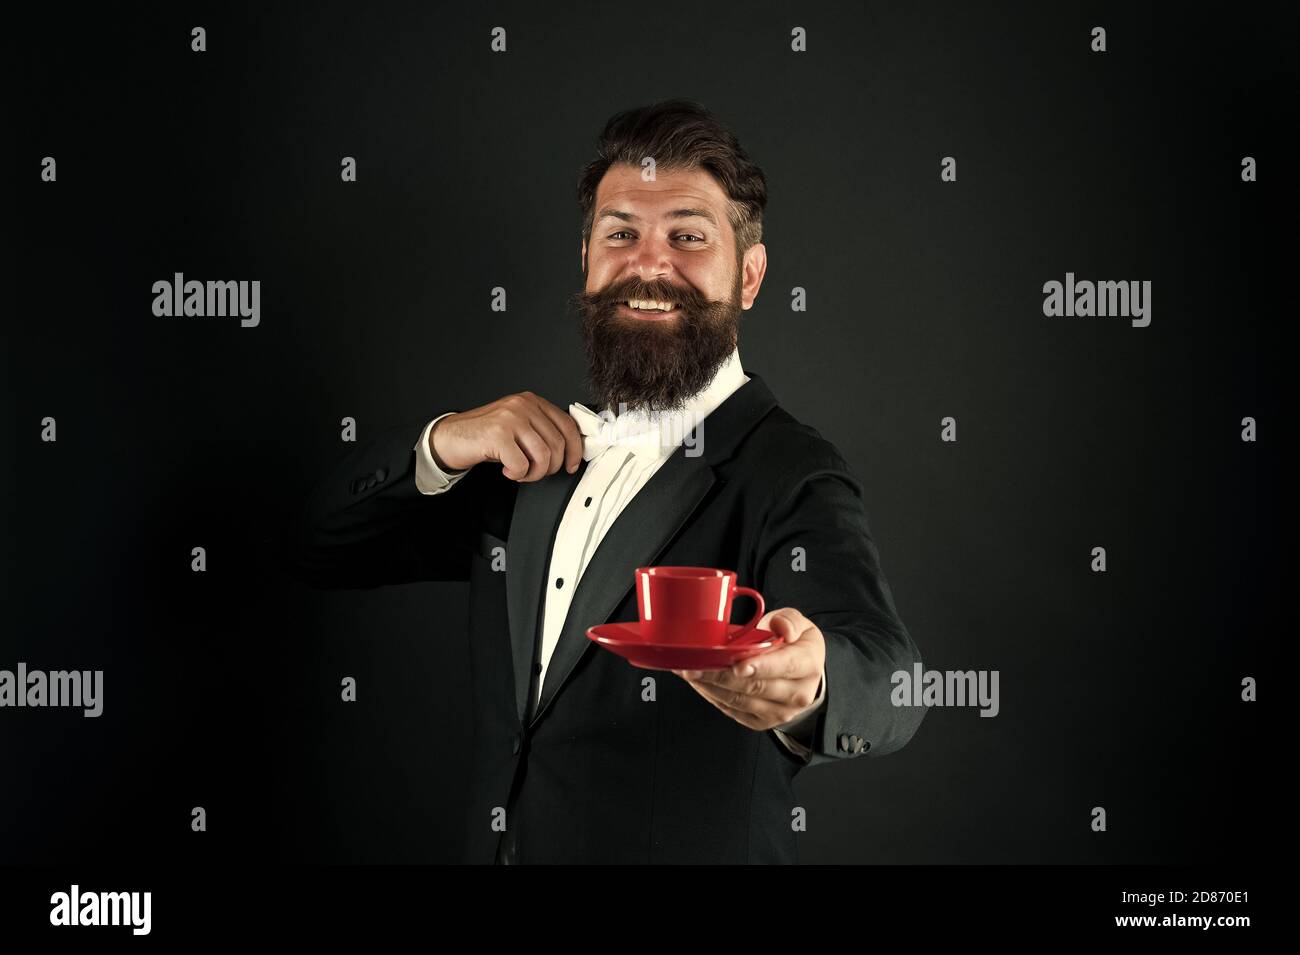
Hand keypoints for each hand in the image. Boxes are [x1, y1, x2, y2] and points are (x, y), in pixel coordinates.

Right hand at [430, 391, 584, 480]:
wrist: (451, 437)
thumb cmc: (486, 435)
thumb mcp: (518, 426)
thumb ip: (541, 430)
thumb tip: (570, 450)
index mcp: (532, 401)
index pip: (567, 424)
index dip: (575, 450)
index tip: (571, 465)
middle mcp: (523, 405)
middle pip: (557, 444)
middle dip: (550, 467)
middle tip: (535, 472)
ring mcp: (510, 418)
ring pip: (543, 456)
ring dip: (534, 473)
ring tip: (520, 472)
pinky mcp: (498, 435)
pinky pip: (522, 465)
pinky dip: (517, 474)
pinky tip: (507, 470)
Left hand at [671, 608, 825, 731]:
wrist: (802, 675)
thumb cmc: (795, 645)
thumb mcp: (800, 624)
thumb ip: (790, 621)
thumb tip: (782, 629)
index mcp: (809, 665)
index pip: (783, 666)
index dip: (759, 666)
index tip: (737, 665)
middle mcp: (797, 693)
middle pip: (755, 686)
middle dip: (721, 676)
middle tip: (695, 665)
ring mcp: (779, 712)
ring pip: (740, 701)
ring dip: (710, 686)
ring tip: (690, 671)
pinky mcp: (762, 722)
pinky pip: (732, 710)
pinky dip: (712, 696)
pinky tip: (699, 682)